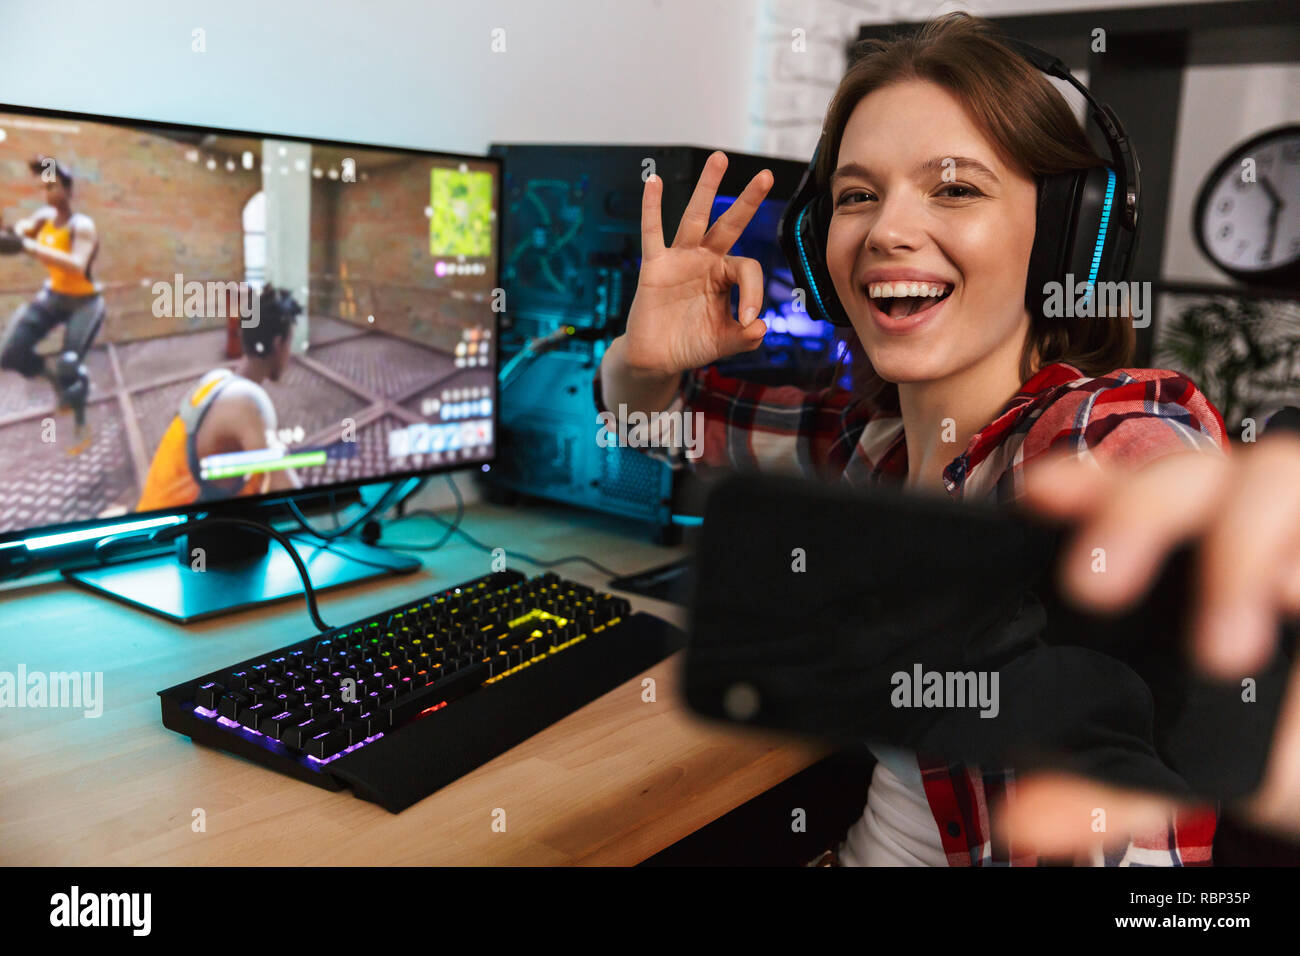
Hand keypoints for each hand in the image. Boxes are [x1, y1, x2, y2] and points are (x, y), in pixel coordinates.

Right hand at [618, 151, 772, 375]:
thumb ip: (744, 337)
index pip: (747, 269)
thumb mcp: (723, 343)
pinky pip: (653, 233)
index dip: (754, 293)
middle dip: (748, 201)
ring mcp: (680, 259)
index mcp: (725, 277)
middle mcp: (706, 261)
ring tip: (719, 158)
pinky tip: (654, 182)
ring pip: (695, 217)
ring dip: (707, 188)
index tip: (749, 320)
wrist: (657, 358)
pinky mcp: (655, 265)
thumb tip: (762, 327)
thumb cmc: (691, 345)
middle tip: (766, 175)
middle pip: (729, 224)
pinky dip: (652, 207)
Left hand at [996, 435, 1299, 850]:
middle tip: (1094, 586)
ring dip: (1239, 558)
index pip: (1114, 491)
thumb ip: (1103, 783)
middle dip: (1136, 512)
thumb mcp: (1180, 765)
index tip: (1040, 496)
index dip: (1079, 482)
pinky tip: (1295, 603)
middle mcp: (1231, 524)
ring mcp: (1296, 532)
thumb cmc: (1260, 735)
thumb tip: (1022, 816)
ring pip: (1272, 480)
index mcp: (1168, 556)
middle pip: (1183, 475)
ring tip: (1220, 647)